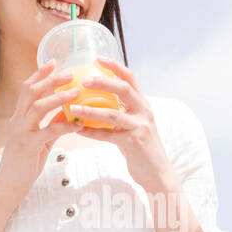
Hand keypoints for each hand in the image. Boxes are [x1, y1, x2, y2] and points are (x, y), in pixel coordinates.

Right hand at [0, 61, 81, 198]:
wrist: (9, 186)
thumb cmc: (24, 164)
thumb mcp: (40, 141)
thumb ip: (52, 126)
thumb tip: (68, 112)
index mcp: (19, 118)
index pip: (27, 89)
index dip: (39, 74)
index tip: (54, 62)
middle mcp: (17, 121)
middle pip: (31, 92)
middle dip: (50, 79)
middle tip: (70, 72)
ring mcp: (21, 132)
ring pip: (38, 107)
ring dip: (58, 97)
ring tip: (76, 92)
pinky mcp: (28, 146)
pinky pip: (48, 132)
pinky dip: (65, 126)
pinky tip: (80, 125)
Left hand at [69, 56, 175, 190]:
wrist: (157, 173)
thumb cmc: (142, 148)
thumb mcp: (135, 125)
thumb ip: (122, 112)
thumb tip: (98, 102)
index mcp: (143, 104)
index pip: (130, 78)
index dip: (114, 66)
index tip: (97, 58)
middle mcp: (144, 112)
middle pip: (123, 89)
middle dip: (102, 83)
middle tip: (83, 81)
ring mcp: (140, 127)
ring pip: (112, 114)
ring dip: (91, 109)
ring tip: (74, 107)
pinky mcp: (133, 143)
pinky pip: (108, 135)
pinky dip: (91, 132)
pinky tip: (78, 130)